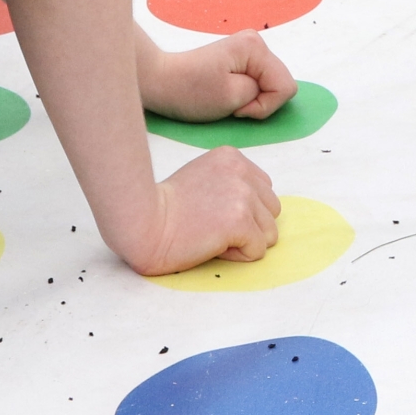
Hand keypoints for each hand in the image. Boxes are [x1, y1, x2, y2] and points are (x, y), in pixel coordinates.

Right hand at [127, 146, 281, 274]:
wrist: (143, 222)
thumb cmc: (165, 207)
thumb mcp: (203, 177)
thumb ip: (230, 184)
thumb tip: (257, 208)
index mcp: (232, 158)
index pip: (264, 190)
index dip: (243, 210)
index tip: (213, 214)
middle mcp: (242, 172)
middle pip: (272, 210)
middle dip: (249, 226)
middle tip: (213, 228)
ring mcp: (243, 196)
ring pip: (270, 233)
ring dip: (244, 242)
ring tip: (212, 236)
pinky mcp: (239, 221)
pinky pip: (259, 250)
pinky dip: (238, 256)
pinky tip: (212, 246)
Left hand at [137, 29, 296, 124]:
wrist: (160, 81)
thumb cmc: (190, 91)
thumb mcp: (232, 97)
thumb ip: (263, 94)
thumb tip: (270, 90)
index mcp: (255, 47)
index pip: (285, 86)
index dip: (265, 105)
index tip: (237, 107)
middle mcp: (256, 42)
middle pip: (280, 82)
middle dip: (260, 101)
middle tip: (231, 105)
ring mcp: (248, 49)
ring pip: (271, 83)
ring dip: (253, 98)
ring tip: (227, 99)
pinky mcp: (241, 58)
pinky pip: (260, 81)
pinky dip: (247, 93)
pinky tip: (226, 93)